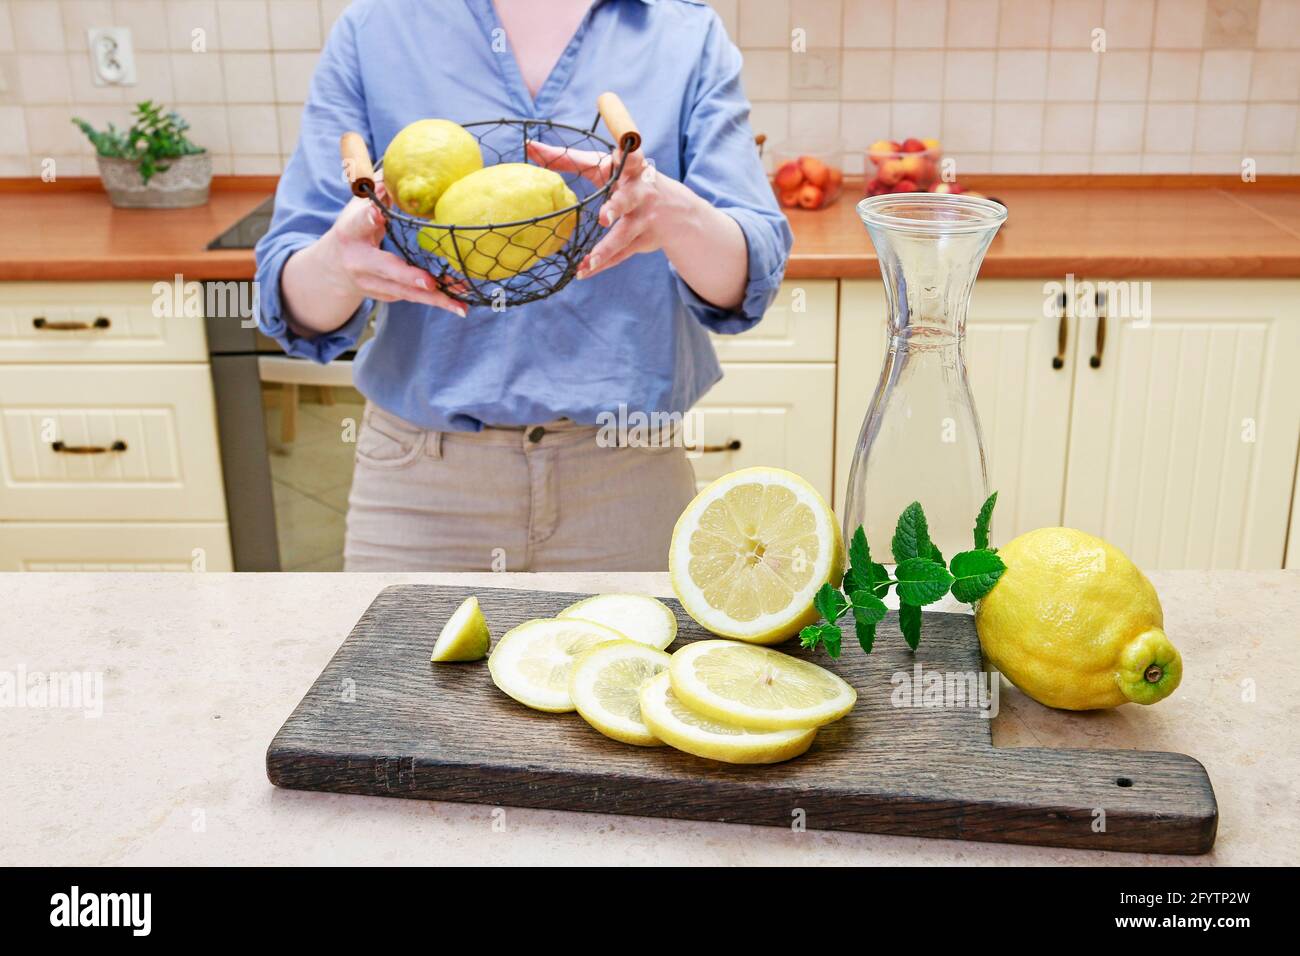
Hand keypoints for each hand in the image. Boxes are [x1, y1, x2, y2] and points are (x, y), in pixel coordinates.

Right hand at [321, 182, 467, 315]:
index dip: (367, 217)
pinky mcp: (387, 296)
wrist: (334, 268)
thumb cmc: (355, 229)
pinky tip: (459, 304)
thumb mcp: (358, 208)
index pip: (358, 223)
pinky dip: (437, 301)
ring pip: (406, 292)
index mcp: (351, 232)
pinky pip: (414, 298)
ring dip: (435, 298)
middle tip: (430, 282)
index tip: (377, 212)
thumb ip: (377, 191)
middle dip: (409, 277)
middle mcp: (359, 262)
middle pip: (387, 269)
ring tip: (460, 304)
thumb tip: (398, 169)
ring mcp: (372, 283)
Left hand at [525, 140, 691, 279]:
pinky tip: (584, 272)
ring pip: (623, 236)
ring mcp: (644, 219)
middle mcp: (641, 193)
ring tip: (589, 260)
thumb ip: (571, 159)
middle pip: (627, 201)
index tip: (622, 148)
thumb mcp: (607, 167)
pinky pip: (621, 254)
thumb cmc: (627, 180)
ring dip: (607, 248)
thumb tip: (529, 146)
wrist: (676, 210)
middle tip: (604, 217)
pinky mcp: (643, 240)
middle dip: (616, 208)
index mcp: (632, 169)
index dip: (628, 153)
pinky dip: (603, 264)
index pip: (630, 159)